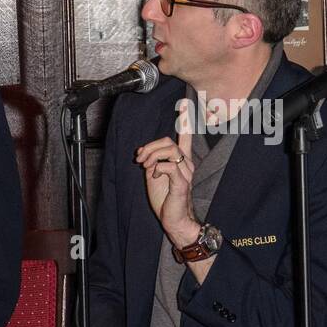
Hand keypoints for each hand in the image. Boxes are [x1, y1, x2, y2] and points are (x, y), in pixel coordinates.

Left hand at [136, 109, 198, 247]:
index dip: (185, 120)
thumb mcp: (154, 176)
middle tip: (140, 158)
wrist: (175, 221)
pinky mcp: (182, 183)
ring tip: (145, 166)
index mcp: (181, 161)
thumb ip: (152, 162)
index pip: (186, 137)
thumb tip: (144, 153)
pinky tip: (154, 176)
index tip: (184, 105)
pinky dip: (158, 168)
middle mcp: (186, 164)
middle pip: (169, 141)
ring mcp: (186, 173)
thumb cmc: (166, 200)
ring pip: (169, 150)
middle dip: (150, 146)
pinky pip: (169, 166)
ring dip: (152, 156)